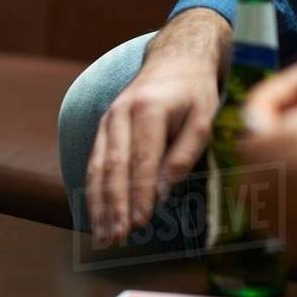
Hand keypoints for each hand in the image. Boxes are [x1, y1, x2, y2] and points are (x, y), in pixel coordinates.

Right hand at [86, 8, 229, 244]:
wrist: (173, 59)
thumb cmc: (193, 92)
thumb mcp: (203, 118)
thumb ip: (184, 154)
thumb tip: (162, 191)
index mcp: (148, 110)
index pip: (141, 161)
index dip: (138, 194)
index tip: (139, 222)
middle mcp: (119, 115)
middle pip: (113, 168)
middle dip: (114, 206)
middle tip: (117, 237)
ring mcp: (106, 121)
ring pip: (97, 169)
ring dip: (99, 205)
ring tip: (103, 235)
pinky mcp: (102, 129)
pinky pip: (94, 164)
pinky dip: (93, 192)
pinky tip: (96, 215)